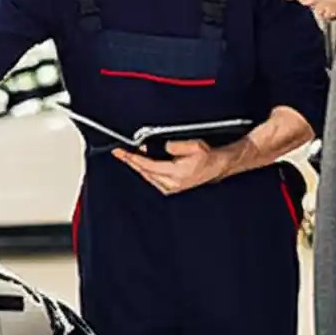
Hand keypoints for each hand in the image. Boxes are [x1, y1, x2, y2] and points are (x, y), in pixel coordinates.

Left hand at [112, 139, 227, 194]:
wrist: (215, 167)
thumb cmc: (206, 157)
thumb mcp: (193, 145)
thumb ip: (175, 146)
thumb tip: (162, 146)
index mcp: (177, 173)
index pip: (148, 166)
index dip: (134, 158)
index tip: (123, 153)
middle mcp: (172, 183)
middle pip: (144, 172)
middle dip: (131, 161)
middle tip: (119, 153)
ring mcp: (170, 188)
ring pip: (147, 177)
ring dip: (137, 166)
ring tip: (128, 156)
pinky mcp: (170, 188)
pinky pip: (152, 179)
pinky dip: (145, 171)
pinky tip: (140, 164)